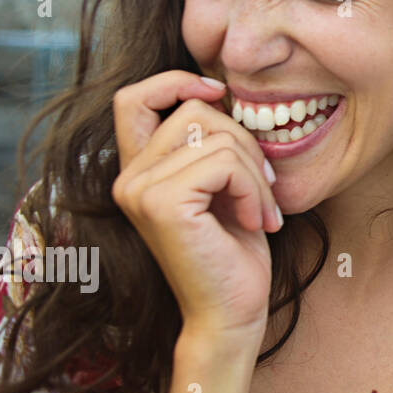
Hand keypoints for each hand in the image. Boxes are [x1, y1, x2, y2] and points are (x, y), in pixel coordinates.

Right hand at [111, 70, 279, 341]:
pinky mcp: (162, 203)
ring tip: (261, 211)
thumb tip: (221, 92)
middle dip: (245, 142)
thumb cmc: (235, 251)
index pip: (134, 98)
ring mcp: (139, 190)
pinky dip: (253, 187)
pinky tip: (255, 222)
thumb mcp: (223, 185)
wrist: (233, 311)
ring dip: (255, 172)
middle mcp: (128, 178)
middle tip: (264, 188)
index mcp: (139, 171)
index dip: (176, 81)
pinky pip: (224, 162)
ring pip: (218, 136)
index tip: (220, 92)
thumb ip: (210, 145)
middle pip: (196, 111)